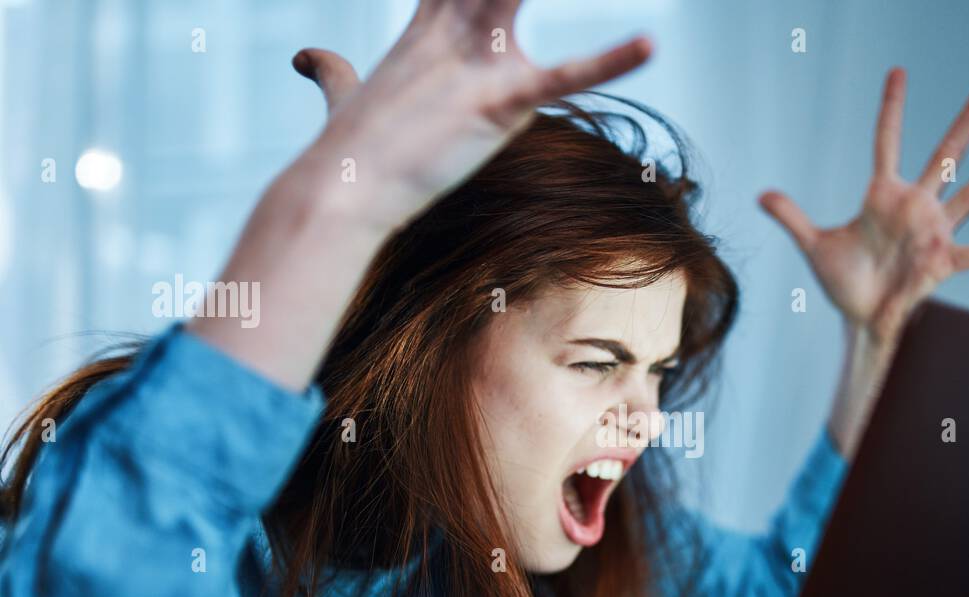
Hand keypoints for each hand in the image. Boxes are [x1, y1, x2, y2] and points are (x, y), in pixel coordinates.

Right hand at [291, 0, 652, 232]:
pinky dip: (610, 62)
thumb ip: (334, 73)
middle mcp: (454, 31)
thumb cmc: (348, 150)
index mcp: (429, 26)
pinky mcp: (498, 102)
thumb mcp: (342, 95)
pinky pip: (563, 77)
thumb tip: (309, 59)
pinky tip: (649, 45)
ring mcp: (477, 63)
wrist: (342, 188)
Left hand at [759, 68, 968, 347]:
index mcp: (883, 196)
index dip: (892, 108)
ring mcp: (934, 232)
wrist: (860, 319)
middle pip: (947, 153)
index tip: (899, 72)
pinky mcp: (943, 263)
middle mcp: (916, 205)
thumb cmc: (842, 281)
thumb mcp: (814, 246)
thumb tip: (761, 195)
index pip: (887, 141)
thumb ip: (792, 218)